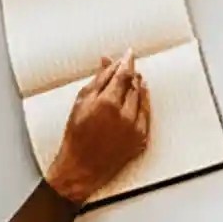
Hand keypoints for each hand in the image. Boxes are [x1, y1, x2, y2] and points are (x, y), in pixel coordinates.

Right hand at [45, 52, 150, 204]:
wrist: (81, 167)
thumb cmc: (76, 136)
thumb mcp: (80, 104)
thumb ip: (98, 80)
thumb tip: (108, 61)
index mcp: (107, 104)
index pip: (123, 75)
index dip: (127, 62)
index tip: (129, 54)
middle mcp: (125, 115)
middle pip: (134, 84)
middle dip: (131, 74)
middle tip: (128, 65)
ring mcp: (135, 127)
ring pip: (142, 97)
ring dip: (138, 85)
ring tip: (133, 79)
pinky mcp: (142, 137)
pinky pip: (146, 113)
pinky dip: (143, 101)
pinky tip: (140, 94)